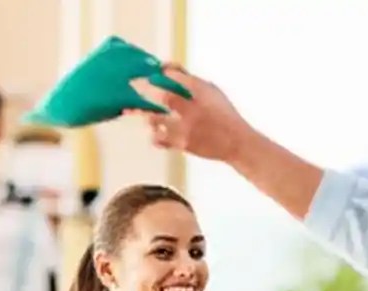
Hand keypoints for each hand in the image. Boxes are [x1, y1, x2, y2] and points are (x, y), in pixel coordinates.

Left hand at [126, 64, 253, 163]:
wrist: (236, 142)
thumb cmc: (223, 114)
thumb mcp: (212, 90)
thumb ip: (190, 80)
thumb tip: (165, 68)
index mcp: (203, 92)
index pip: (176, 76)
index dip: (161, 72)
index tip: (150, 72)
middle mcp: (194, 109)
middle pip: (163, 97)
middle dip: (144, 89)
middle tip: (131, 84)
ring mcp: (187, 128)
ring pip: (156, 119)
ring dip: (145, 114)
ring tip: (136, 110)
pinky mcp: (183, 144)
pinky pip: (158, 139)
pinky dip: (152, 134)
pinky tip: (153, 130)